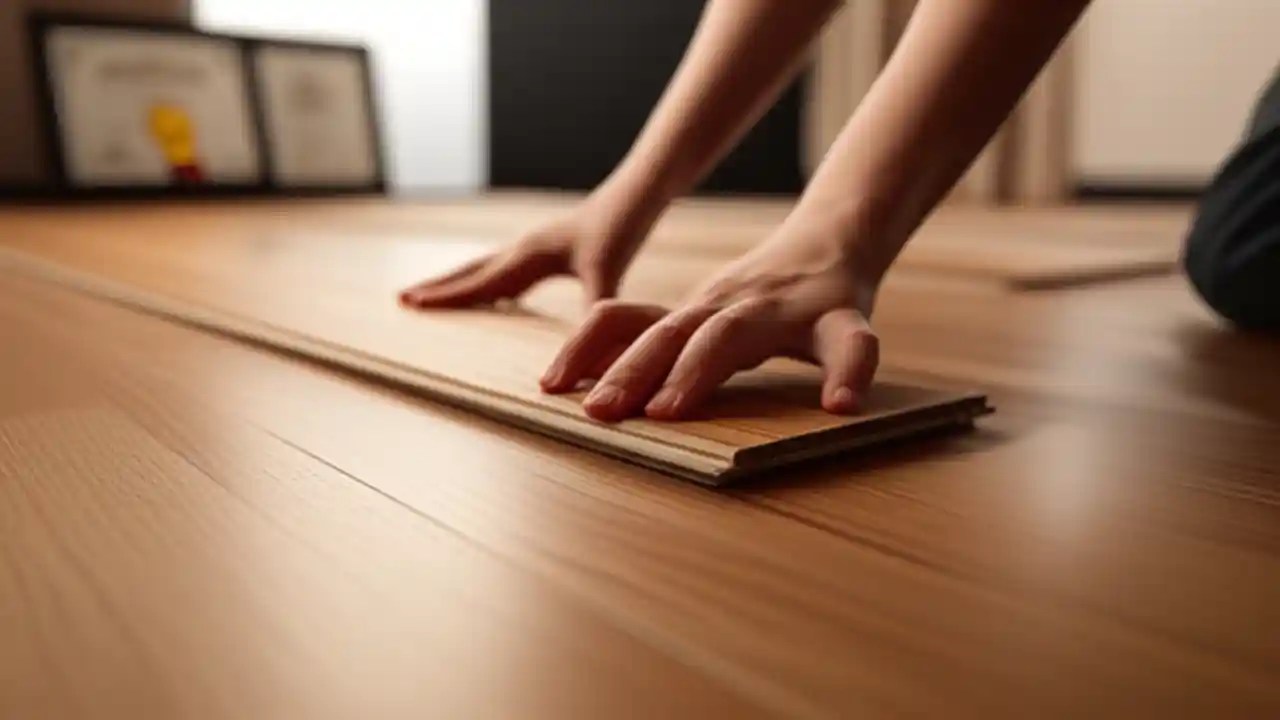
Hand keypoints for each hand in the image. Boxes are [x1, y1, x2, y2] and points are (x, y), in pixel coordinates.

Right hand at [399, 188, 656, 307]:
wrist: (637, 193)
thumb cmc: (622, 228)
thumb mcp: (606, 273)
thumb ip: (592, 311)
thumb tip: (583, 347)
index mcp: (530, 255)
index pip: (480, 282)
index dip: (446, 297)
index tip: (410, 304)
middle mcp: (525, 247)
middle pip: (472, 270)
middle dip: (439, 287)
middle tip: (402, 298)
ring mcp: (535, 244)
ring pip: (487, 266)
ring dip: (460, 281)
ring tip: (434, 294)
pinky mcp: (549, 245)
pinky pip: (508, 267)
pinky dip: (490, 281)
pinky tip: (498, 293)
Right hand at [540, 216, 880, 421]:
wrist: (817, 246)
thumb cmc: (835, 299)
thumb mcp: (853, 330)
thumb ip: (852, 364)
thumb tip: (842, 407)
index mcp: (760, 313)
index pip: (722, 341)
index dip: (693, 372)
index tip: (663, 411)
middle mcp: (716, 305)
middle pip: (666, 332)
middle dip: (629, 370)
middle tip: (598, 411)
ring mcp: (689, 305)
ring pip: (633, 319)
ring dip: (592, 350)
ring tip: (552, 387)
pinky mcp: (673, 312)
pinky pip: (623, 320)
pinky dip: (589, 341)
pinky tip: (558, 375)